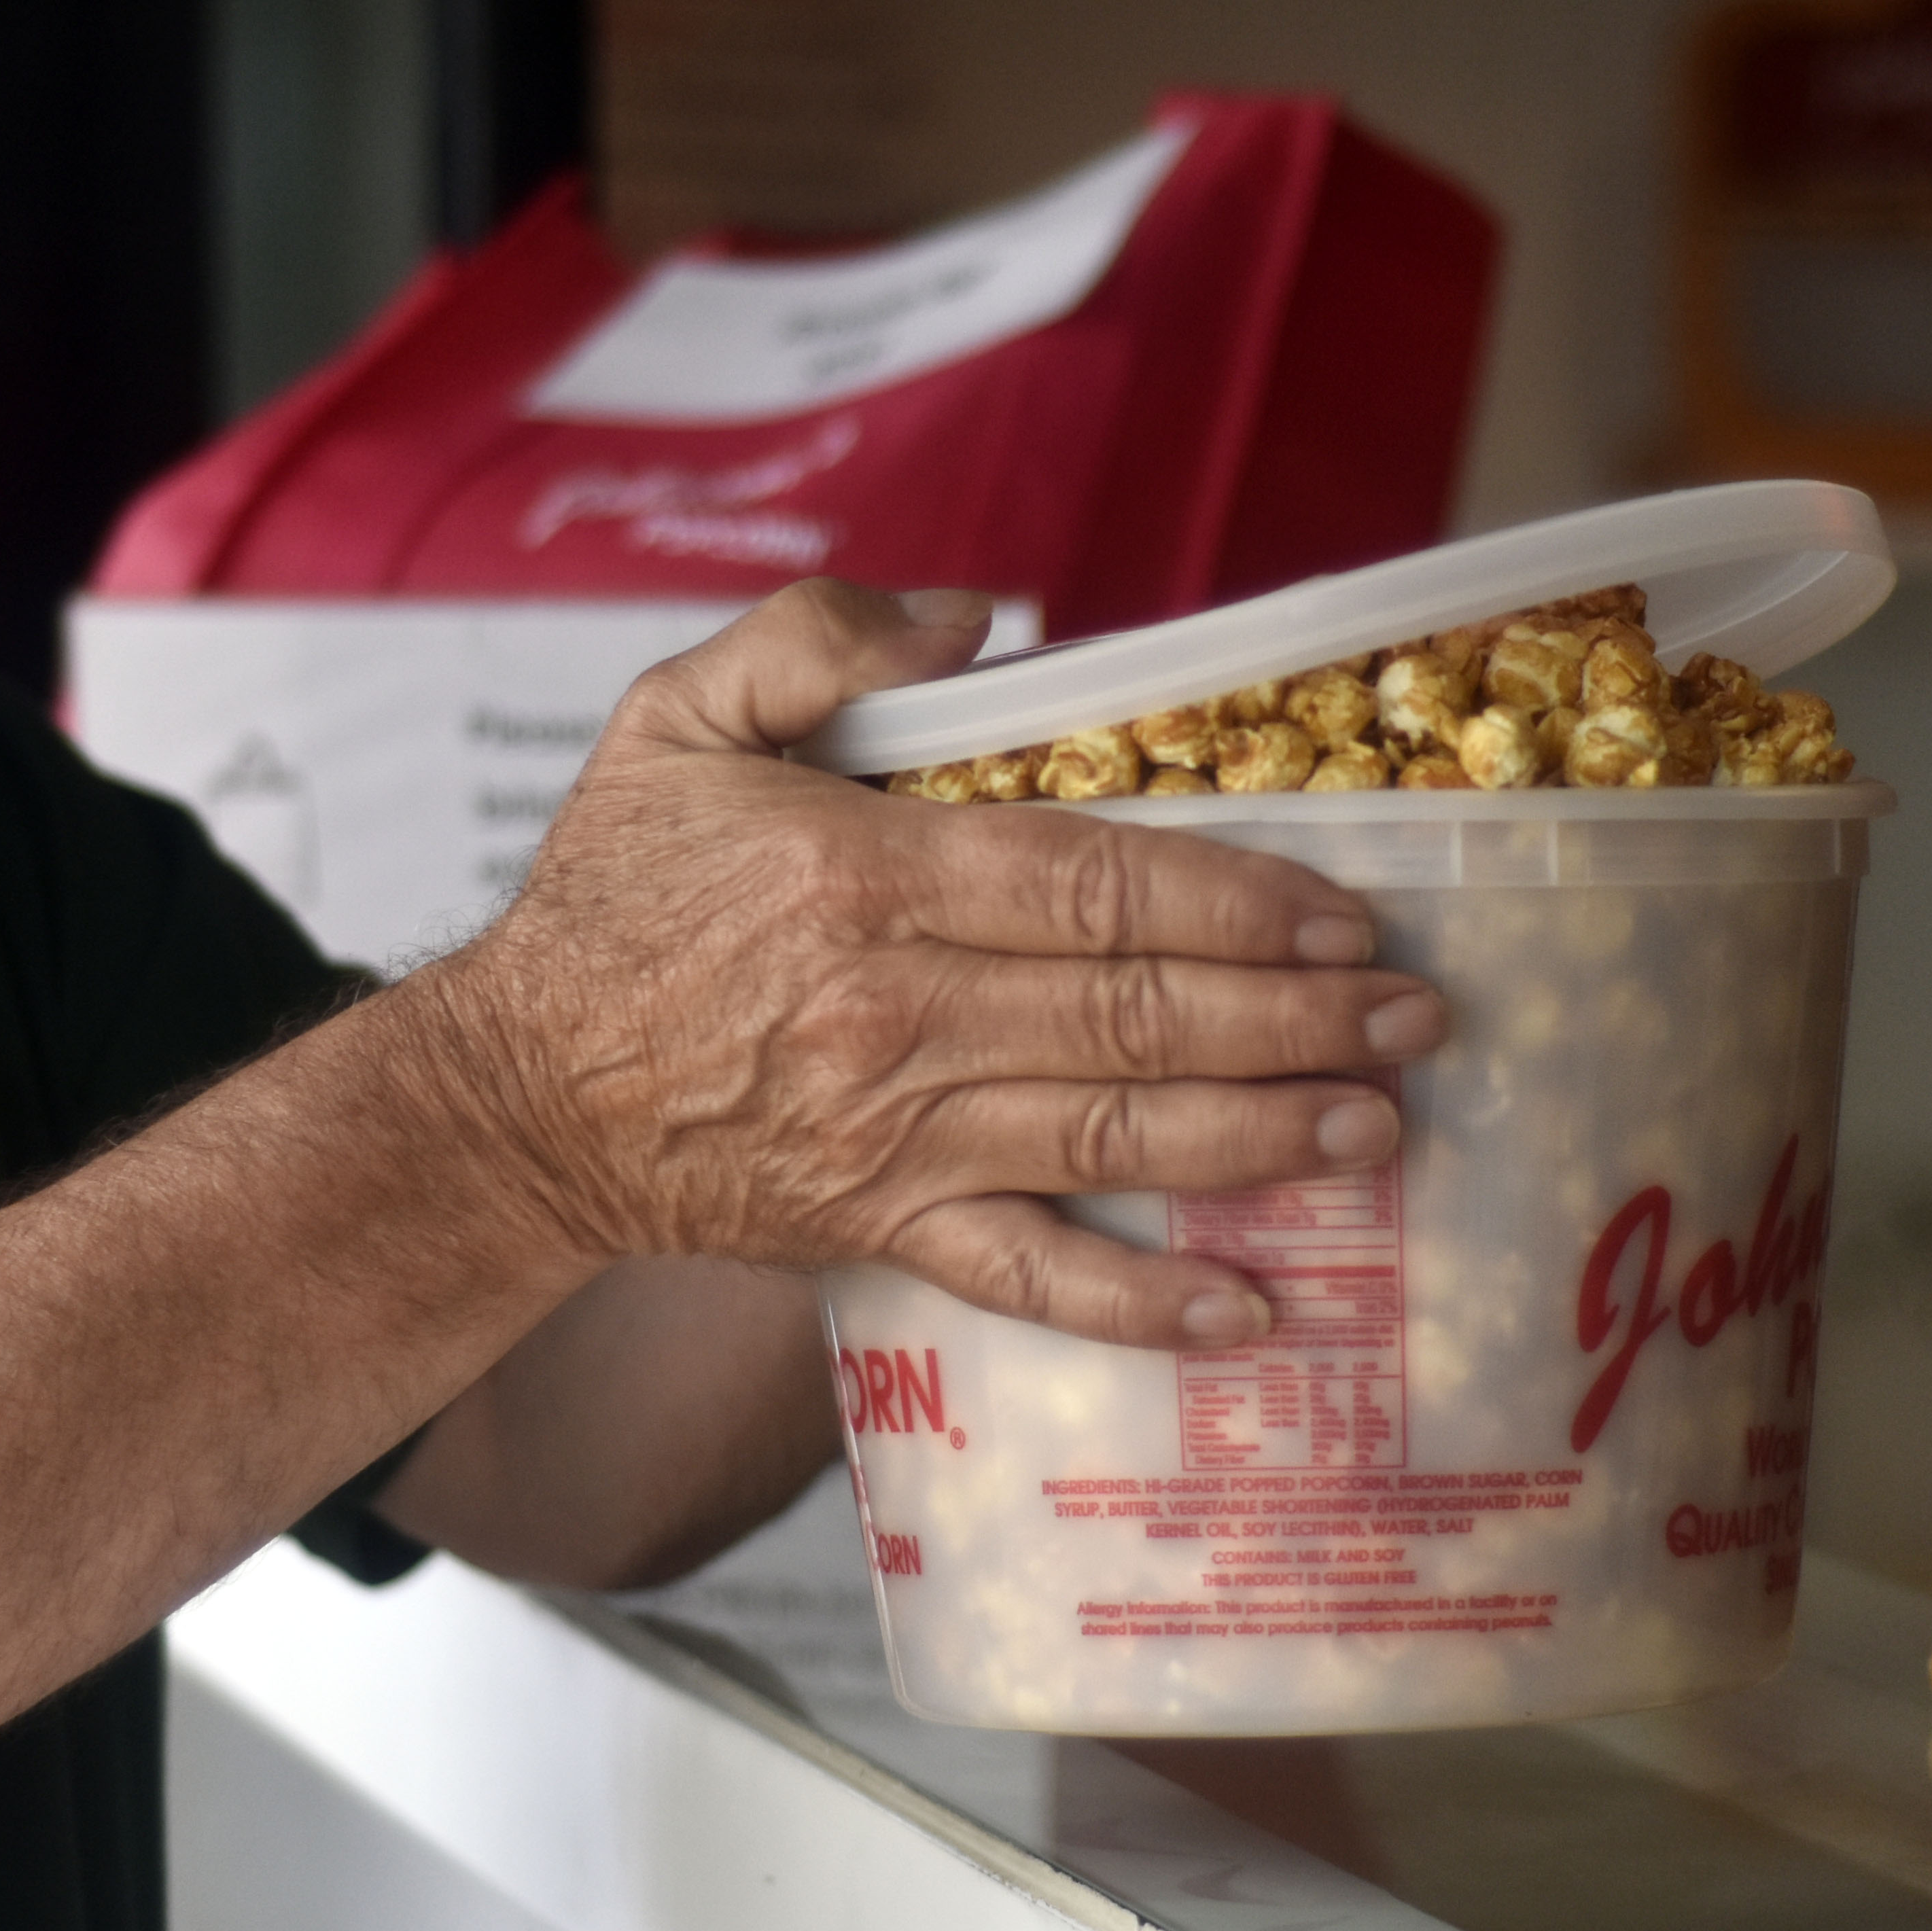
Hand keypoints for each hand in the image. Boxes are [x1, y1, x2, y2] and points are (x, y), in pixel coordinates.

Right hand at [428, 580, 1447, 1348]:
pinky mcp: (881, 1226)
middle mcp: (899, 1014)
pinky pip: (1028, 1275)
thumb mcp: (676, 721)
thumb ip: (818, 638)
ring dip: (1259, 1137)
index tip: (1342, 911)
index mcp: (864, 877)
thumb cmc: (609, 899)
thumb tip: (981, 619)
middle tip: (1415, 1020)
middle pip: (1134, 1014)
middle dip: (1292, 1018)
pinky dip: (1138, 1302)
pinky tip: (1247, 1312)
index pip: (1090, 887)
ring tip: (1379, 1131)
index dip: (1232, 901)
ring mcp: (897, 1135)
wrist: (516, 1096)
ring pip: (1112, 1136)